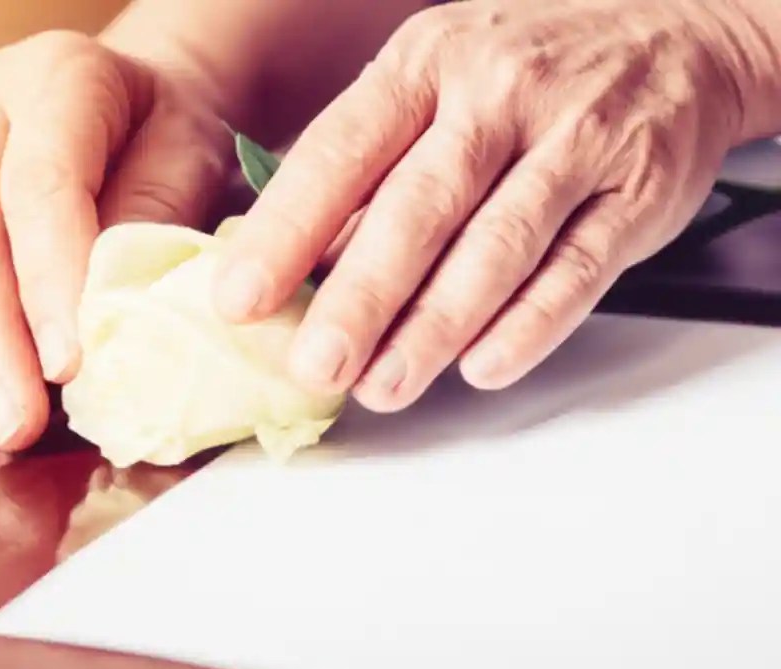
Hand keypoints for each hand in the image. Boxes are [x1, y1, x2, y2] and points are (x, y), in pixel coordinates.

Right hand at [0, 31, 230, 448]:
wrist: (125, 116)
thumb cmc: (161, 143)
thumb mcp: (192, 163)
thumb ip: (153, 226)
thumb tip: (105, 320)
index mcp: (57, 75)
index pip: (38, 185)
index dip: (50, 284)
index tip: (70, 367)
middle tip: (18, 423)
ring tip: (6, 401)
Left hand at [213, 0, 764, 411]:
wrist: (673, 36)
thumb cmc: (521, 76)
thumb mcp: (432, 87)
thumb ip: (369, 176)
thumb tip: (295, 274)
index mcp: (424, 64)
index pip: (340, 151)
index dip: (285, 231)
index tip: (239, 299)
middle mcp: (498, 91)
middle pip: (418, 206)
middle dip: (359, 298)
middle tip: (314, 367)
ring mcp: (576, 136)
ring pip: (496, 245)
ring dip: (434, 328)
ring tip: (383, 386)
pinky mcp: (641, 188)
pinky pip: (577, 268)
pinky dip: (527, 325)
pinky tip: (480, 367)